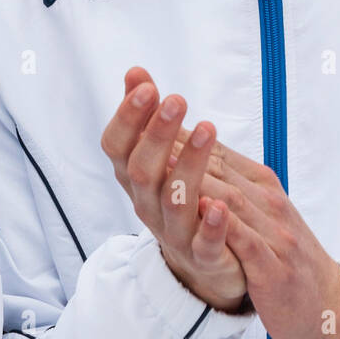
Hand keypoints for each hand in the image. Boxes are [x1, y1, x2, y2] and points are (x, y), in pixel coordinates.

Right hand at [101, 66, 246, 312]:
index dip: (128, 118)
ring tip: (207, 128)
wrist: (204, 266)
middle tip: (177, 99)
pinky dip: (212, 224)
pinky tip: (221, 204)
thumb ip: (148, 117)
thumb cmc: (179, 199)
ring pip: (174, 201)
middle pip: (143, 170)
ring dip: (189, 164)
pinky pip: (205, 242)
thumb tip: (135, 72)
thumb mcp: (161, 157)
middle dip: (157, 134)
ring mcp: (175, 232)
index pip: (118, 147)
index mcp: (136, 178)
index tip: (148, 86)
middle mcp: (148, 204)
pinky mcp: (204, 255)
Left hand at [168, 130, 339, 338]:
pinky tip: (204, 209)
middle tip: (148, 123)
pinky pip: (246, 242)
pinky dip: (223, 224)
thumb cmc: (287, 256)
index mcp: (263, 188)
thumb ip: (235, 184)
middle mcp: (268, 203)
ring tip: (167, 158)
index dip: (182, 134)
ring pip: (230, 199)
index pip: (218, 154)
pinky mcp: (272, 268)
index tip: (149, 114)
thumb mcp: (265, 213)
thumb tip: (197, 155)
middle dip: (182, 145)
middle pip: (220, 169)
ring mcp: (272, 233)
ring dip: (198, 177)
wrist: (328, 302)